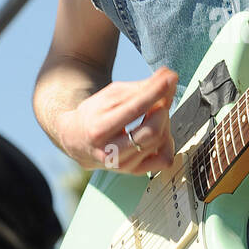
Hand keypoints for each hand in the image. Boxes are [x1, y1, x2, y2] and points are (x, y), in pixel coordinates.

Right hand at [58, 66, 178, 173]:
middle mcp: (110, 152)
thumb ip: (139, 87)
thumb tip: (167, 76)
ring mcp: (123, 165)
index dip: (155, 92)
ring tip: (155, 113)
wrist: (77, 140)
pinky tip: (160, 133)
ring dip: (165, 122)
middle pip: (152, 130)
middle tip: (160, 98)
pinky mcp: (134, 172)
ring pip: (160, 142)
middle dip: (162, 109)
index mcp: (99, 129)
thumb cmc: (96, 114)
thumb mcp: (111, 95)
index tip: (170, 78)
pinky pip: (164, 160)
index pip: (135, 109)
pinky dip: (168, 143)